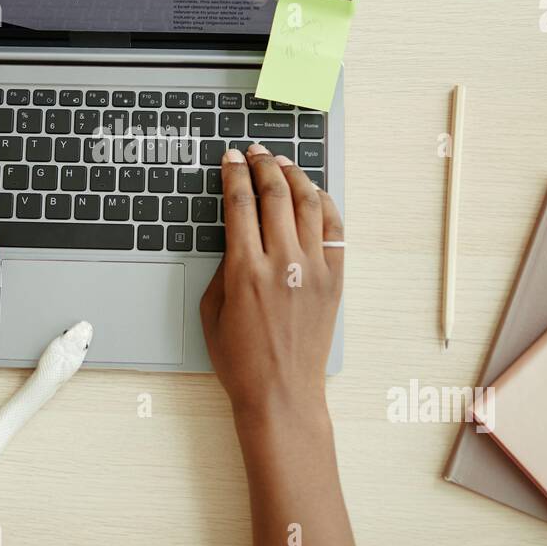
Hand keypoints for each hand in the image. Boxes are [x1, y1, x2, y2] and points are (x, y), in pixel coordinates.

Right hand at [200, 144, 343, 418]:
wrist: (282, 393)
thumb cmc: (241, 360)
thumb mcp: (211, 309)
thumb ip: (223, 266)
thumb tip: (236, 234)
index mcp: (245, 270)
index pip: (239, 202)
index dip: (233, 173)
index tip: (230, 159)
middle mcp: (282, 263)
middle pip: (275, 194)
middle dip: (262, 165)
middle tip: (254, 153)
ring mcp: (314, 270)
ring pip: (308, 203)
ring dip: (294, 175)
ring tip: (283, 164)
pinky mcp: (335, 280)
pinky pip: (334, 228)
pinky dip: (324, 203)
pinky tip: (313, 194)